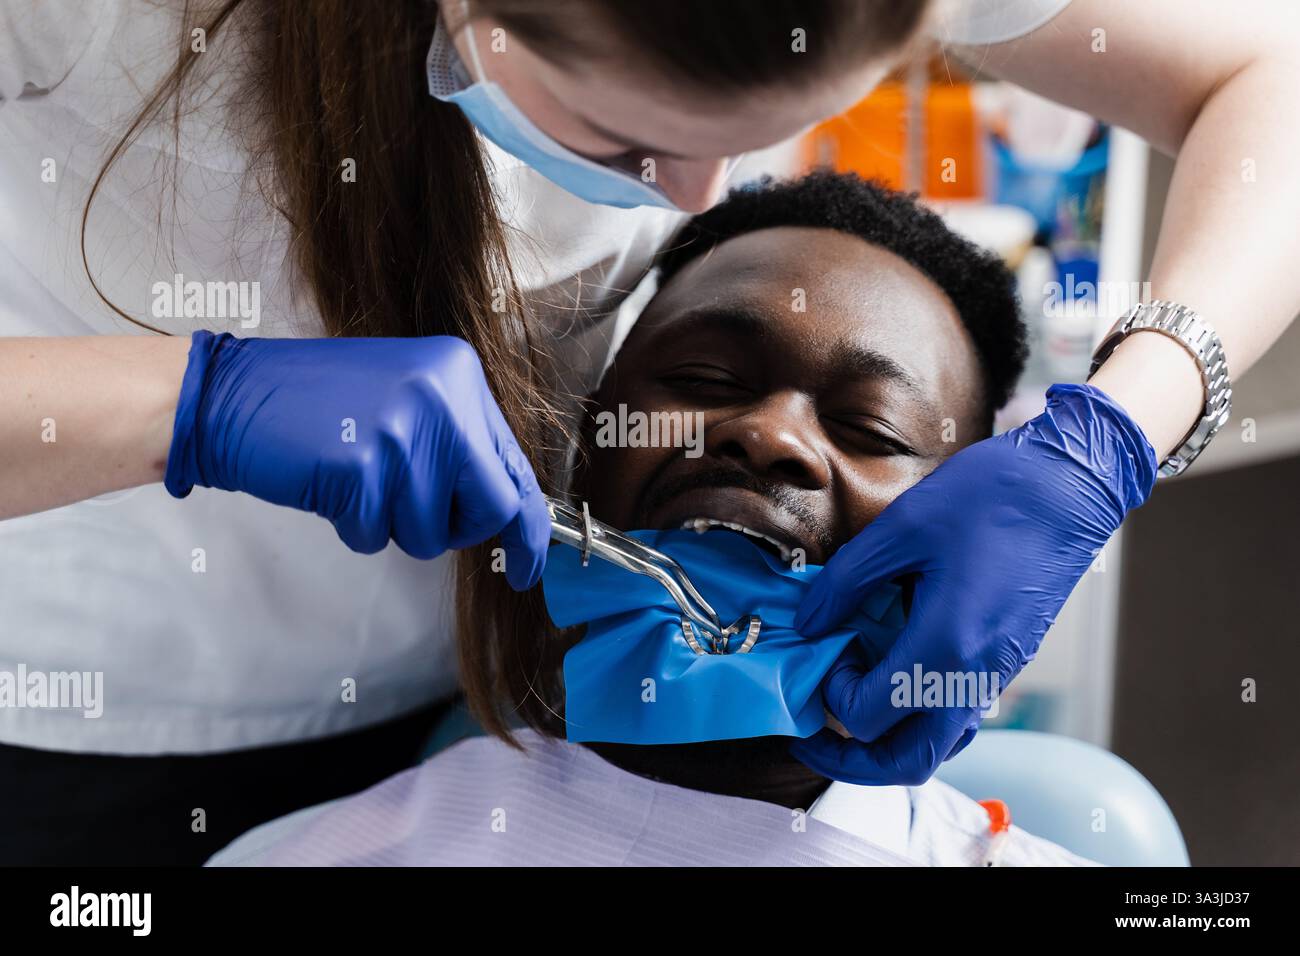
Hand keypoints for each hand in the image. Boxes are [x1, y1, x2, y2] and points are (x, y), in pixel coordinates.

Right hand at [165, 332, 548, 588]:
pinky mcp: (362, 469)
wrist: (230, 394)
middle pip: (490, 506)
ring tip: (357, 479)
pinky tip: (331, 485)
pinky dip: (355, 526)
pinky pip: (379, 536)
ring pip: (432, 531)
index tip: (529, 564)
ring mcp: (403, 433)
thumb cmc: (317, 404)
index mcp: (459, 374)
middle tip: (414, 513)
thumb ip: (457, 440)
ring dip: (393, 524)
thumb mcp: (405, 397)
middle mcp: (443, 398)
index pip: (516, 464)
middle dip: (457, 528)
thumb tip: (507, 504)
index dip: (529, 525)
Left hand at [790, 384, 1157, 784]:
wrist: (1069, 487)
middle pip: (907, 763)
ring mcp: (996, 675)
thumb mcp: (901, 527)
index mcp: (945, 647)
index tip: (824, 648)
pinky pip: (957, 716)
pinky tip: (894, 676)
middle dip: (852, 759)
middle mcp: (974, 677)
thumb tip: (808, 623)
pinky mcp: (1006, 663)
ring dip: (887, 742)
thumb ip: (845, 581)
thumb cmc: (990, 497)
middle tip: (814, 733)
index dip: (831, 693)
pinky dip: (918, 716)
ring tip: (849, 705)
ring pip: (938, 746)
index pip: (869, 716)